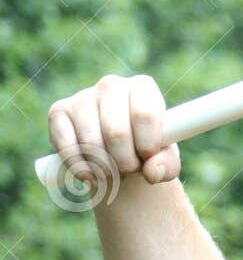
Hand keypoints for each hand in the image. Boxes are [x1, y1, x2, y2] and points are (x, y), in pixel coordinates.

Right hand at [48, 74, 180, 189]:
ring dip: (104, 169)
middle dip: (125, 163)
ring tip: (112, 171)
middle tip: (129, 170)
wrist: (116, 154)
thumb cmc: (144, 150)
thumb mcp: (164, 158)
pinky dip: (81, 168)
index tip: (147, 158)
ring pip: (92, 142)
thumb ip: (167, 165)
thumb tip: (152, 171)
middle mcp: (112, 85)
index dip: (147, 145)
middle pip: (117, 132)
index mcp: (142, 87)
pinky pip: (67, 147)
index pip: (145, 114)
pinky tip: (91, 174)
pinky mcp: (58, 112)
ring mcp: (83, 96)